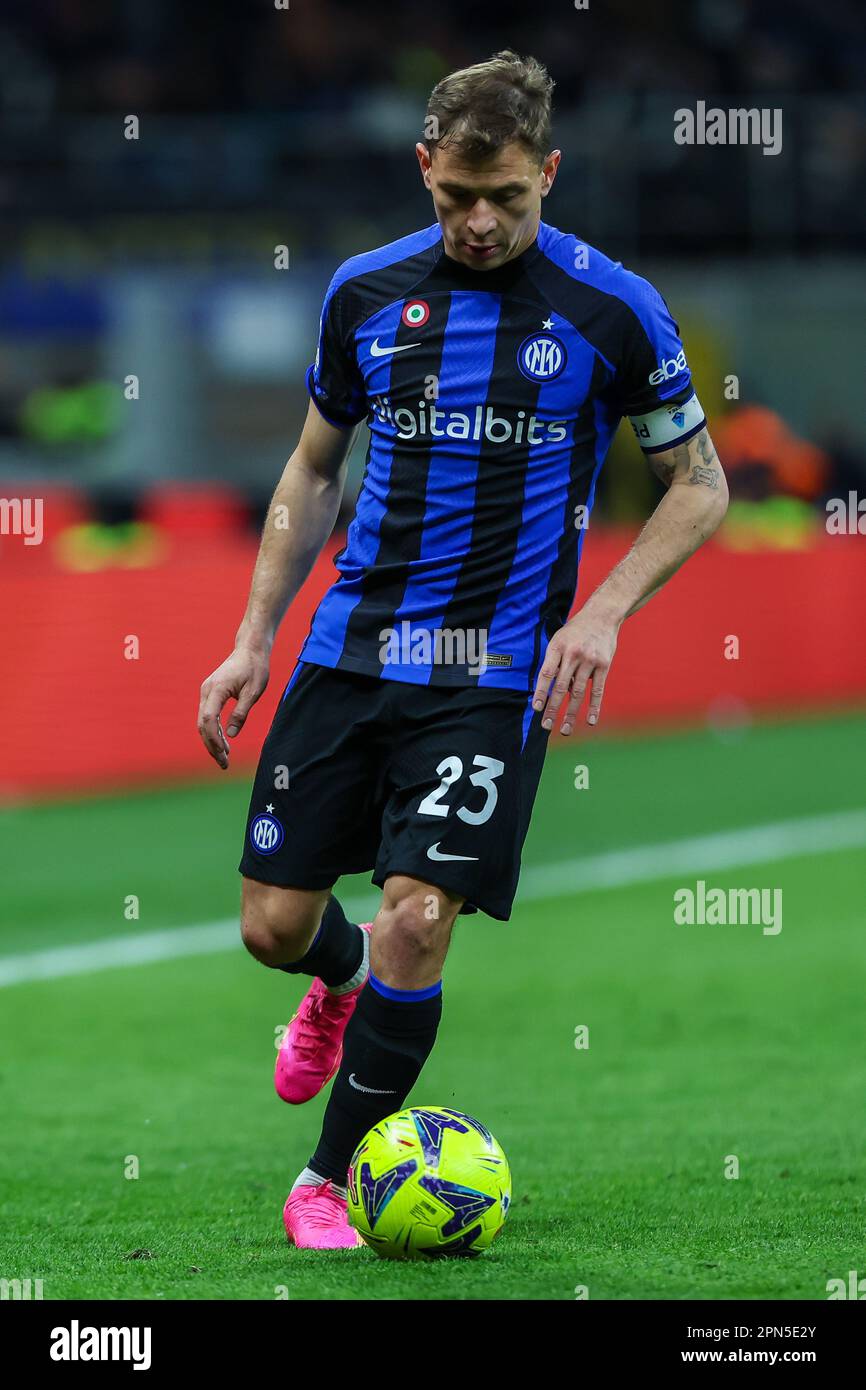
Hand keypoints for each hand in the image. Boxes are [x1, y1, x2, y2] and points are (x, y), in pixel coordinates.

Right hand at [197, 643, 269, 768]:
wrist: (249, 649)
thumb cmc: (255, 667)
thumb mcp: (254, 691)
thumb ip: (242, 713)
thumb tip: (232, 735)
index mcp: (217, 689)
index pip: (209, 718)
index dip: (214, 738)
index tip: (223, 754)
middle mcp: (207, 691)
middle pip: (203, 724)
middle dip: (211, 745)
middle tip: (224, 763)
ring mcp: (207, 692)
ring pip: (204, 722)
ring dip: (212, 741)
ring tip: (224, 758)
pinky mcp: (210, 694)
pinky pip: (208, 716)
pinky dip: (214, 731)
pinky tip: (224, 743)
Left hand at [532, 605, 619, 734]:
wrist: (602, 614)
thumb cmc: (576, 631)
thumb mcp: (559, 639)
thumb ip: (554, 662)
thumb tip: (549, 690)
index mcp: (558, 646)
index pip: (547, 673)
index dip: (541, 692)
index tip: (536, 708)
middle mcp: (573, 654)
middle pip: (561, 686)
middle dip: (553, 708)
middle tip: (546, 725)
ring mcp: (590, 660)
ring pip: (578, 691)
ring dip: (571, 713)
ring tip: (565, 729)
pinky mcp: (604, 665)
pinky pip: (598, 690)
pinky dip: (594, 707)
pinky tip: (591, 721)